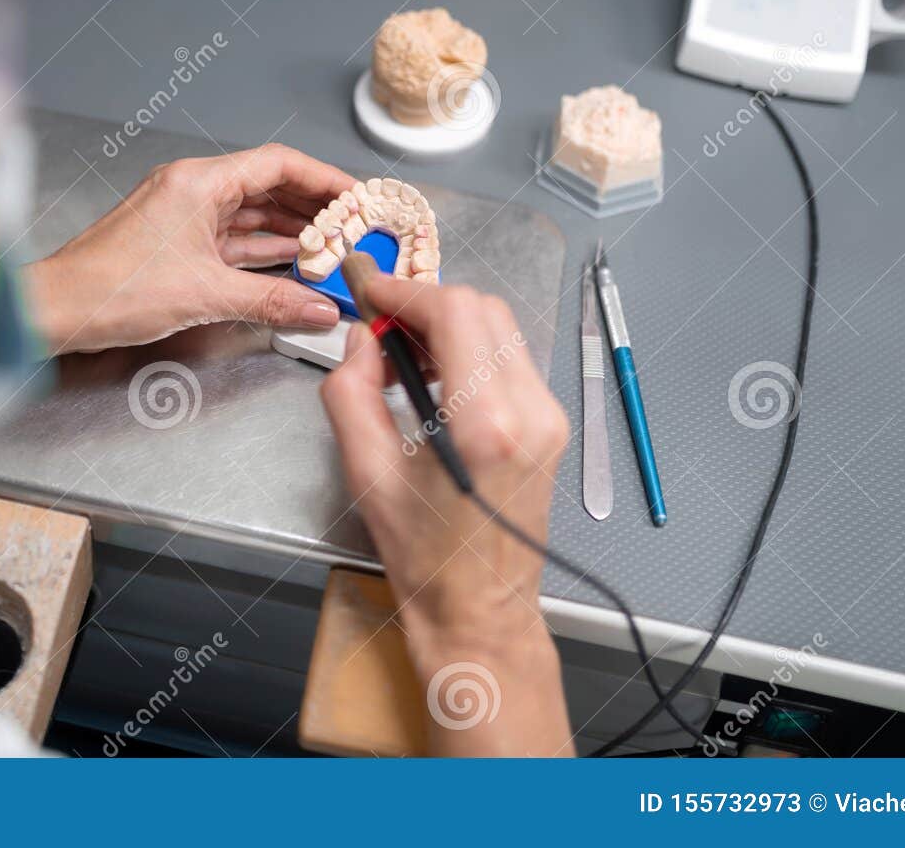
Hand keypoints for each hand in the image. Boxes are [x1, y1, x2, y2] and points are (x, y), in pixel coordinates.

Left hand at [29, 143, 354, 353]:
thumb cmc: (111, 289)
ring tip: (331, 246)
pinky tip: (292, 262)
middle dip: (313, 205)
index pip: (278, 163)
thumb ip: (273, 301)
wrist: (59, 310)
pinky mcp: (176, 241)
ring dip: (290, 230)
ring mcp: (182, 214)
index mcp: (198, 182)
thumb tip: (319, 308)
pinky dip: (263, 249)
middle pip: (268, 185)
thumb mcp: (207, 296)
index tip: (356, 194)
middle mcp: (190, 189)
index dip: (324, 177)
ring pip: (250, 213)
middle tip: (352, 222)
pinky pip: (231, 237)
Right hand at [320, 279, 573, 755]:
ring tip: (407, 360)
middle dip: (428, 305)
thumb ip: (352, 392)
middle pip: (484, 309)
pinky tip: (439, 382)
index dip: (405, 293)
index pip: (453, 312)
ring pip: (502, 330)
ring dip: (452, 326)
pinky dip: (473, 352)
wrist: (480, 612)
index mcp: (483, 422)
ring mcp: (549, 417)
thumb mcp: (367, 472)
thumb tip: (360, 339)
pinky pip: (512, 361)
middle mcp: (529, 410)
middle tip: (383, 328)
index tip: (369, 295)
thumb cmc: (422, 556)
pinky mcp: (552, 426)